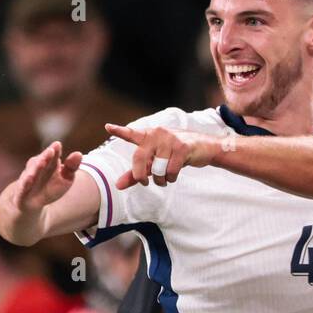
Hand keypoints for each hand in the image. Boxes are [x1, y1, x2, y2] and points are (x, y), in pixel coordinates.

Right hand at [10, 142, 83, 214]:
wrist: (30, 202)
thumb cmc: (50, 188)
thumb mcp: (65, 178)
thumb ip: (71, 167)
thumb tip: (79, 154)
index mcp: (47, 163)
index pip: (51, 156)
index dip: (54, 151)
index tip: (58, 145)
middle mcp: (36, 169)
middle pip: (41, 162)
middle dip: (45, 156)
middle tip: (51, 150)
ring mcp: (28, 180)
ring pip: (31, 172)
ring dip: (36, 167)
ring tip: (42, 162)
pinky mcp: (21, 192)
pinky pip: (23, 187)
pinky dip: (25, 183)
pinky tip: (29, 179)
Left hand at [105, 123, 234, 187]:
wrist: (204, 148)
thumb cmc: (176, 155)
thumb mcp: (155, 163)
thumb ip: (136, 173)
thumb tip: (118, 186)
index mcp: (149, 136)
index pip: (132, 134)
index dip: (120, 131)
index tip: (108, 127)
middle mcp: (157, 134)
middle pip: (140, 157)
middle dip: (140, 175)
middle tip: (143, 182)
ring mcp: (170, 140)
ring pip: (157, 168)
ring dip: (161, 179)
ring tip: (166, 177)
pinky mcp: (182, 147)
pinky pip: (171, 170)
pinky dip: (172, 178)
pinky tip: (174, 175)